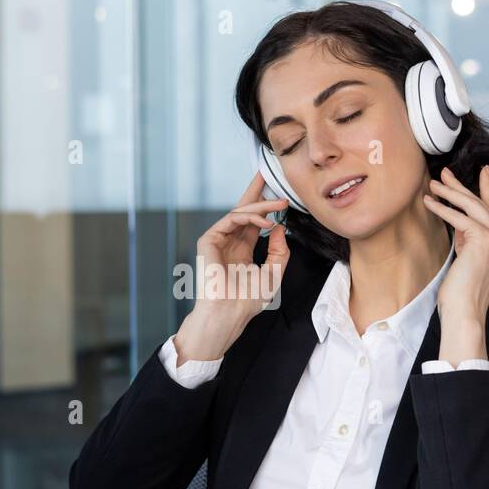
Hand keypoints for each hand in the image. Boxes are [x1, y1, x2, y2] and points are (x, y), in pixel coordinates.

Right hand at [173, 172, 289, 363]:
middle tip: (269, 175)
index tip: (280, 195)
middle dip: (256, 192)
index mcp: (242, 251)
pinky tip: (266, 222)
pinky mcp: (208, 240)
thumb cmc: (247, 301)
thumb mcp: (272, 273)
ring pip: (239, 212)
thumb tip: (279, 227)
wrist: (228, 314)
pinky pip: (230, 220)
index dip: (266, 207)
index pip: (254, 223)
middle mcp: (229, 243)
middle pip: (243, 210)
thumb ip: (279, 251)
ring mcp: (218, 240)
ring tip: (280, 204)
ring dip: (261, 206)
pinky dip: (249, 217)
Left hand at [422, 165, 488, 364]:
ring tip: (433, 183)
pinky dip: (442, 209)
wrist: (466, 312)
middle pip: (482, 203)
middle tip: (445, 173)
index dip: (487, 189)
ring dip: (450, 192)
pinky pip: (459, 218)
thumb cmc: (462, 293)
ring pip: (471, 206)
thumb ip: (468, 239)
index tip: (483, 172)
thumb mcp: (468, 258)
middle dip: (462, 186)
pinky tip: (428, 202)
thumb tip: (458, 222)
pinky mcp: (484, 240)